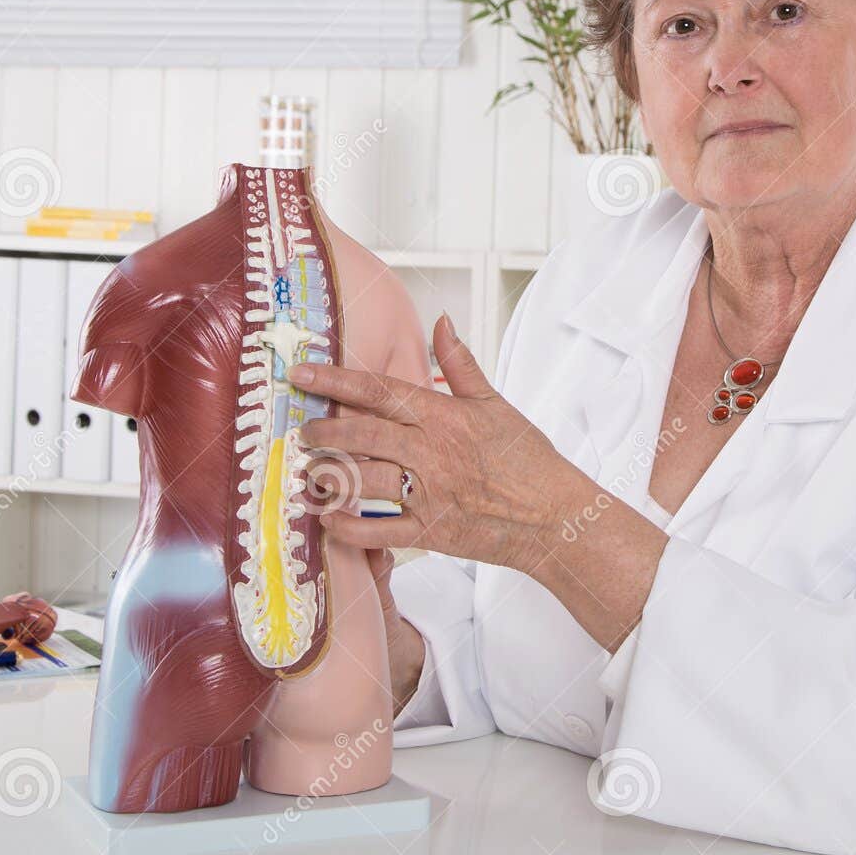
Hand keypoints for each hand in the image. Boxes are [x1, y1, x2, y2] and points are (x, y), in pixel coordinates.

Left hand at [288, 314, 591, 576]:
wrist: (554, 517)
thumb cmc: (527, 459)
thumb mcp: (496, 403)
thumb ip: (461, 364)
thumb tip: (441, 321)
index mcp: (444, 417)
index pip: (379, 390)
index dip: (335, 380)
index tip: (301, 373)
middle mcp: (431, 453)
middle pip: (361, 435)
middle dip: (323, 432)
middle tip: (302, 432)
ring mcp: (429, 495)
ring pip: (362, 481)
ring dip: (328, 477)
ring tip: (310, 473)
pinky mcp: (430, 533)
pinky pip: (377, 532)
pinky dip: (348, 528)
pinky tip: (331, 519)